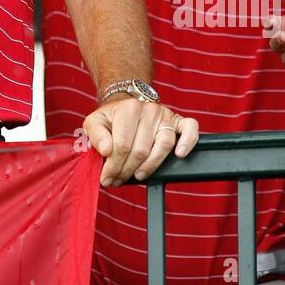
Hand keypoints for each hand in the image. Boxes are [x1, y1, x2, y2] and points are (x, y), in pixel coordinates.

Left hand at [83, 97, 198, 186]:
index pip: (122, 145)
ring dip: (150, 166)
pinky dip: (188, 142)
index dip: (113, 166)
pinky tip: (180, 155)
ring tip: (138, 175)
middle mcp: (148, 110)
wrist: (126, 104)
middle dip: (127, 170)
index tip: (106, 178)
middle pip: (141, 149)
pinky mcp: (178, 120)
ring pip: (164, 145)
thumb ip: (95, 135)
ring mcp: (165, 115)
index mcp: (128, 109)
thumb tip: (106, 150)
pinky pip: (190, 129)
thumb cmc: (111, 118)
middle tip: (118, 180)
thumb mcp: (94, 122)